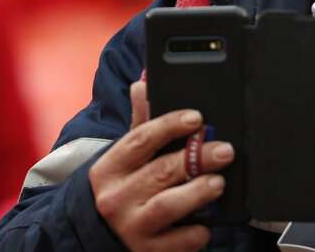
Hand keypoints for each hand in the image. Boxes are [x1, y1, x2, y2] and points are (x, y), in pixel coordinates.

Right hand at [89, 79, 233, 251]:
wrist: (88, 237)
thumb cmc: (119, 186)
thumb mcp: (123, 156)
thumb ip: (141, 120)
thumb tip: (145, 80)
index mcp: (110, 167)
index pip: (141, 140)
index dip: (170, 125)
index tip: (197, 117)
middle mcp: (117, 197)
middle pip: (161, 172)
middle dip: (197, 159)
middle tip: (226, 150)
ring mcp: (131, 226)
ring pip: (168, 207)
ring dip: (197, 193)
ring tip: (219, 182)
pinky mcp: (146, 251)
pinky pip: (177, 242)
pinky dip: (195, 233)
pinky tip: (207, 224)